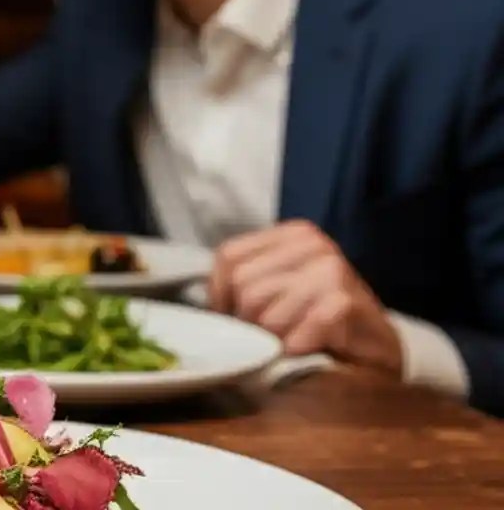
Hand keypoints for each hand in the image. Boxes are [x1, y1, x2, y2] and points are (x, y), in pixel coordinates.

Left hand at [210, 220, 402, 377]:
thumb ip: (243, 283)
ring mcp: (331, 270)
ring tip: (297, 338)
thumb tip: (208, 305)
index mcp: (292, 234)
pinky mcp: (343, 302)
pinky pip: (294, 335)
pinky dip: (295, 350)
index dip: (222, 294)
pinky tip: (311, 348)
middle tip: (275, 332)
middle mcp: (312, 243)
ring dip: (275, 340)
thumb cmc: (318, 321)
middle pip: (244, 287)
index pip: (229, 257)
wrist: (376, 350)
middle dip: (251, 321)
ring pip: (266, 314)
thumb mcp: (277, 290)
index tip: (236, 315)